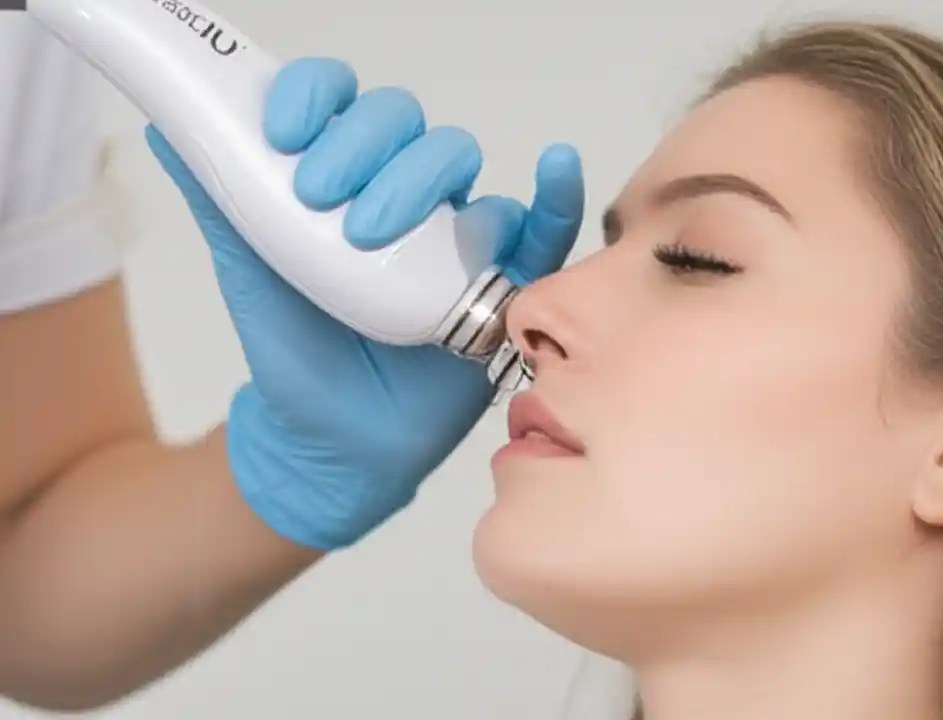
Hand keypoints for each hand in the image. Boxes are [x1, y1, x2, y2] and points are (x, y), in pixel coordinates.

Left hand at [146, 58, 584, 549]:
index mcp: (349, 181)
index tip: (284, 131)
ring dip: (423, 178)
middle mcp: (409, 197)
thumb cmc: (297, 355)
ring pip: (460, 167)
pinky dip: (556, 195)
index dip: (321, 98)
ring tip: (378, 233)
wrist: (335, 442)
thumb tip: (164, 129)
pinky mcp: (503, 281)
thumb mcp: (248, 275)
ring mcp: (458, 236)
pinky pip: (544, 230)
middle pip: (407, 128)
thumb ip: (220, 202)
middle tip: (322, 201)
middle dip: (365, 148)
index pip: (347, 108)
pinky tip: (554, 164)